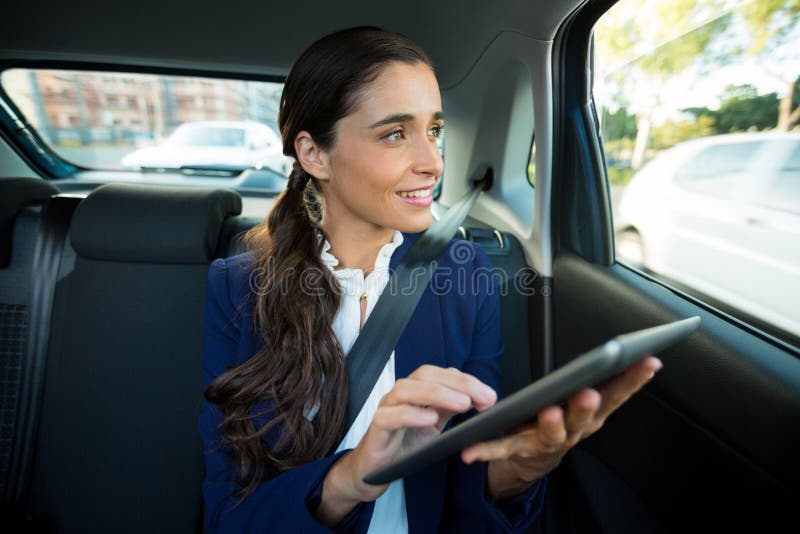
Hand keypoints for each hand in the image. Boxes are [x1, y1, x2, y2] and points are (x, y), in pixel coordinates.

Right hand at [334, 365, 496, 501]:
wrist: (374, 469)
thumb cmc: (403, 442)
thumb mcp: (433, 423)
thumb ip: (450, 407)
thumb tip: (479, 398)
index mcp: (416, 389)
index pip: (443, 374)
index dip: (467, 382)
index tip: (490, 396)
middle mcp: (401, 393)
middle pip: (426, 376)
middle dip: (457, 384)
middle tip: (481, 398)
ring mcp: (387, 407)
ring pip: (407, 389)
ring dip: (437, 394)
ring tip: (462, 404)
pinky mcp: (377, 426)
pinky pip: (391, 416)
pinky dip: (411, 415)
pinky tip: (431, 419)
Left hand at [460, 356, 662, 499]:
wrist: (534, 460)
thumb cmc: (563, 419)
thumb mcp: (587, 401)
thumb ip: (610, 380)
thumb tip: (642, 351)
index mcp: (593, 414)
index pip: (618, 393)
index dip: (633, 379)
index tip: (648, 360)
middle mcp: (575, 430)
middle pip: (584, 417)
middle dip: (586, 405)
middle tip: (590, 392)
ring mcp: (548, 442)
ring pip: (552, 434)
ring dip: (552, 424)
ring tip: (549, 413)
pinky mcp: (519, 450)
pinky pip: (502, 449)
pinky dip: (486, 450)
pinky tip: (470, 452)